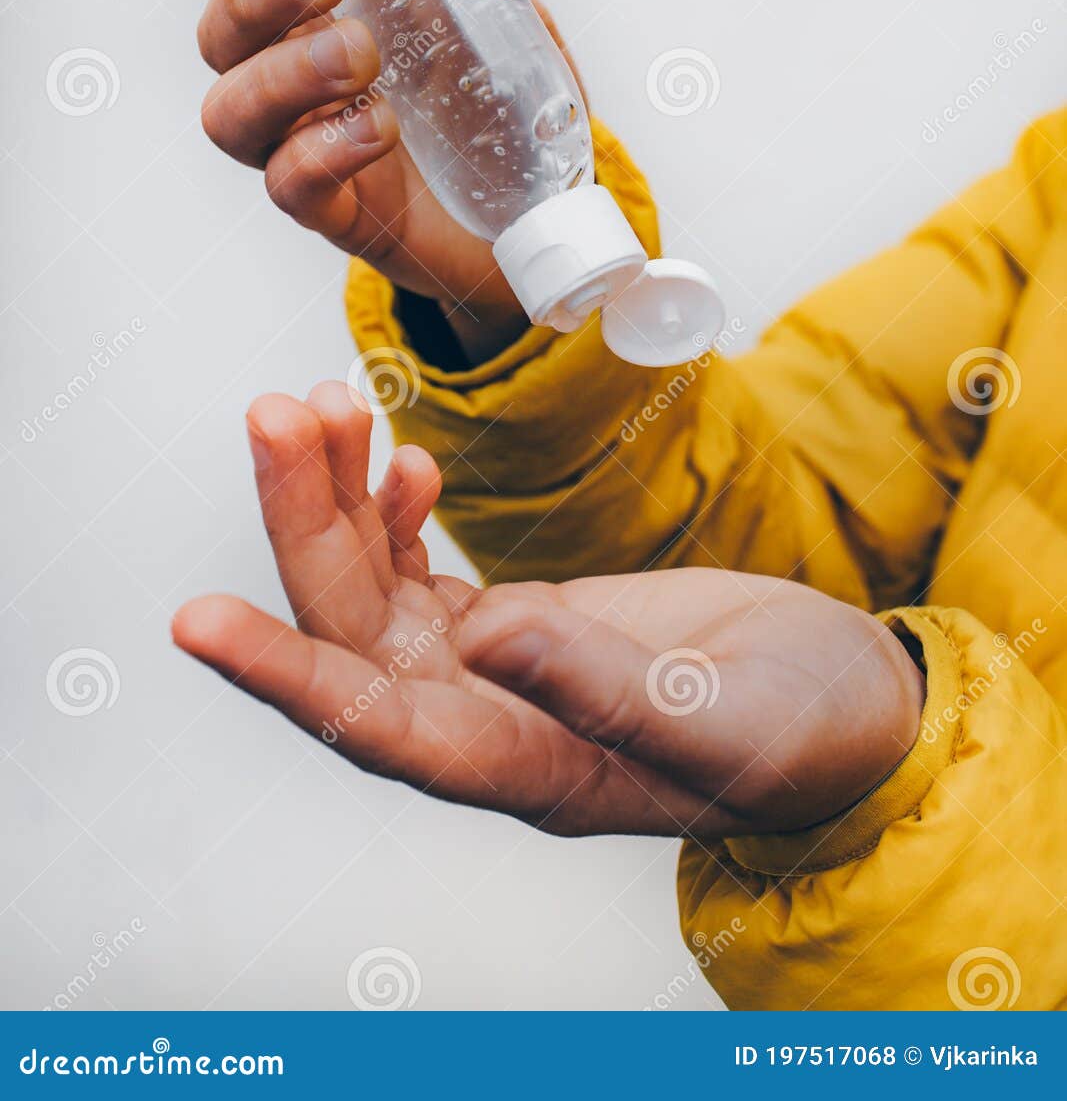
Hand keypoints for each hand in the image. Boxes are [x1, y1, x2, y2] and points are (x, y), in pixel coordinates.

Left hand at [174, 388, 923, 840]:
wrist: (841, 707)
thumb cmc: (795, 733)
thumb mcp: (717, 718)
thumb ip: (599, 688)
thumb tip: (489, 640)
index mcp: (516, 766)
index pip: (370, 723)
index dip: (280, 672)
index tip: (195, 621)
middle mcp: (478, 723)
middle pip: (350, 625)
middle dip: (303, 519)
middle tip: (274, 410)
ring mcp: (489, 672)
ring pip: (371, 586)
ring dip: (336, 497)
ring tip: (312, 401)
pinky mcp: (515, 625)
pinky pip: (419, 568)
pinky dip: (395, 506)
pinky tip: (398, 455)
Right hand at [198, 0, 579, 362]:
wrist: (534, 220)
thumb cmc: (492, 111)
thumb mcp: (500, 22)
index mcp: (317, 18)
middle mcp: (293, 81)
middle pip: (221, 33)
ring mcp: (304, 149)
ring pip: (232, 112)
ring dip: (285, 73)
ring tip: (359, 54)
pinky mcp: (337, 215)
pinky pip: (289, 185)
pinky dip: (322, 150)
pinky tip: (375, 126)